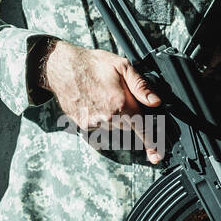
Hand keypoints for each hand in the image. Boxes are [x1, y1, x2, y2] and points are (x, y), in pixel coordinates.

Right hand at [45, 40, 163, 163]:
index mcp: (121, 104)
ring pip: (113, 125)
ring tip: (102, 94)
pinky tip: (93, 100)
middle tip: (117, 95)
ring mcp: (94, 123)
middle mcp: (108, 117)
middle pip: (128, 125)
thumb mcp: (122, 66)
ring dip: (113, 115)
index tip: (156, 156)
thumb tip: (155, 102)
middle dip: (128, 114)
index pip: (143, 128)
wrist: (63, 68)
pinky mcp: (83, 124)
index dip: (153, 143)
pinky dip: (99, 115)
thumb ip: (141, 86)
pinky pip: (99, 125)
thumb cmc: (93, 64)